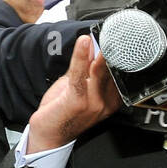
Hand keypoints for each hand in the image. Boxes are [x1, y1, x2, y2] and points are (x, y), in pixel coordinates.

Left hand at [25, 35, 120, 152]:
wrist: (48, 136)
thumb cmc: (61, 113)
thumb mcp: (77, 89)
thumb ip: (84, 69)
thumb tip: (90, 46)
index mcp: (111, 101)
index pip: (118, 73)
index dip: (118, 54)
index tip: (118, 36)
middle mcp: (106, 103)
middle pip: (111, 70)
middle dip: (111, 49)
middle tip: (112, 31)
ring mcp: (94, 103)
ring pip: (98, 70)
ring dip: (99, 50)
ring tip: (101, 34)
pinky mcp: (78, 100)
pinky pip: (81, 74)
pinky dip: (81, 56)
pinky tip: (83, 43)